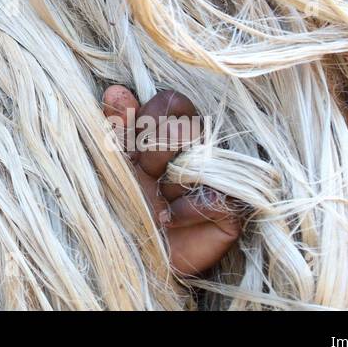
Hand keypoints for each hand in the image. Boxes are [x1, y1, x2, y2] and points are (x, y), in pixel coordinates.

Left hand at [102, 84, 246, 277]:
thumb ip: (117, 128)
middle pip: (185, 126)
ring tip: (156, 201)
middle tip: (144, 174)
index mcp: (172, 131)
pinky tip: (167, 220)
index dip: (148, 119)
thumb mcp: (115, 164)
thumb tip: (115, 92)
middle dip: (153, 151)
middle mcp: (200, 150)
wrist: (135, 255)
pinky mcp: (232, 210)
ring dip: (167, 184)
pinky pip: (214, 197)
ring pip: (199, 160)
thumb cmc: (126, 204)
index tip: (130, 145)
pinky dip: (184, 210)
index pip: (172, 102)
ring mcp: (220, 178)